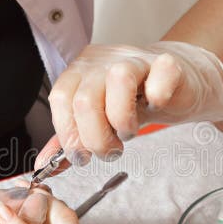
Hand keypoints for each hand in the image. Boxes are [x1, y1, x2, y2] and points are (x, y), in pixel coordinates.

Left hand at [42, 41, 222, 165]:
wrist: (177, 82)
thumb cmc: (136, 100)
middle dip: (96, 139)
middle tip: (110, 150)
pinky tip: (156, 107)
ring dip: (123, 120)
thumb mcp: (99, 120)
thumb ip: (73, 139)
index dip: (69, 134)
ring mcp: (137, 59)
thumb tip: (44, 164)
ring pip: (118, 81)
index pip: (61, 99)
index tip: (82, 156)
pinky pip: (160, 77)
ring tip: (129, 131)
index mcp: (81, 70)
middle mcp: (104, 61)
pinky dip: (157, 98)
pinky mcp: (167, 65)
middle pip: (86, 99)